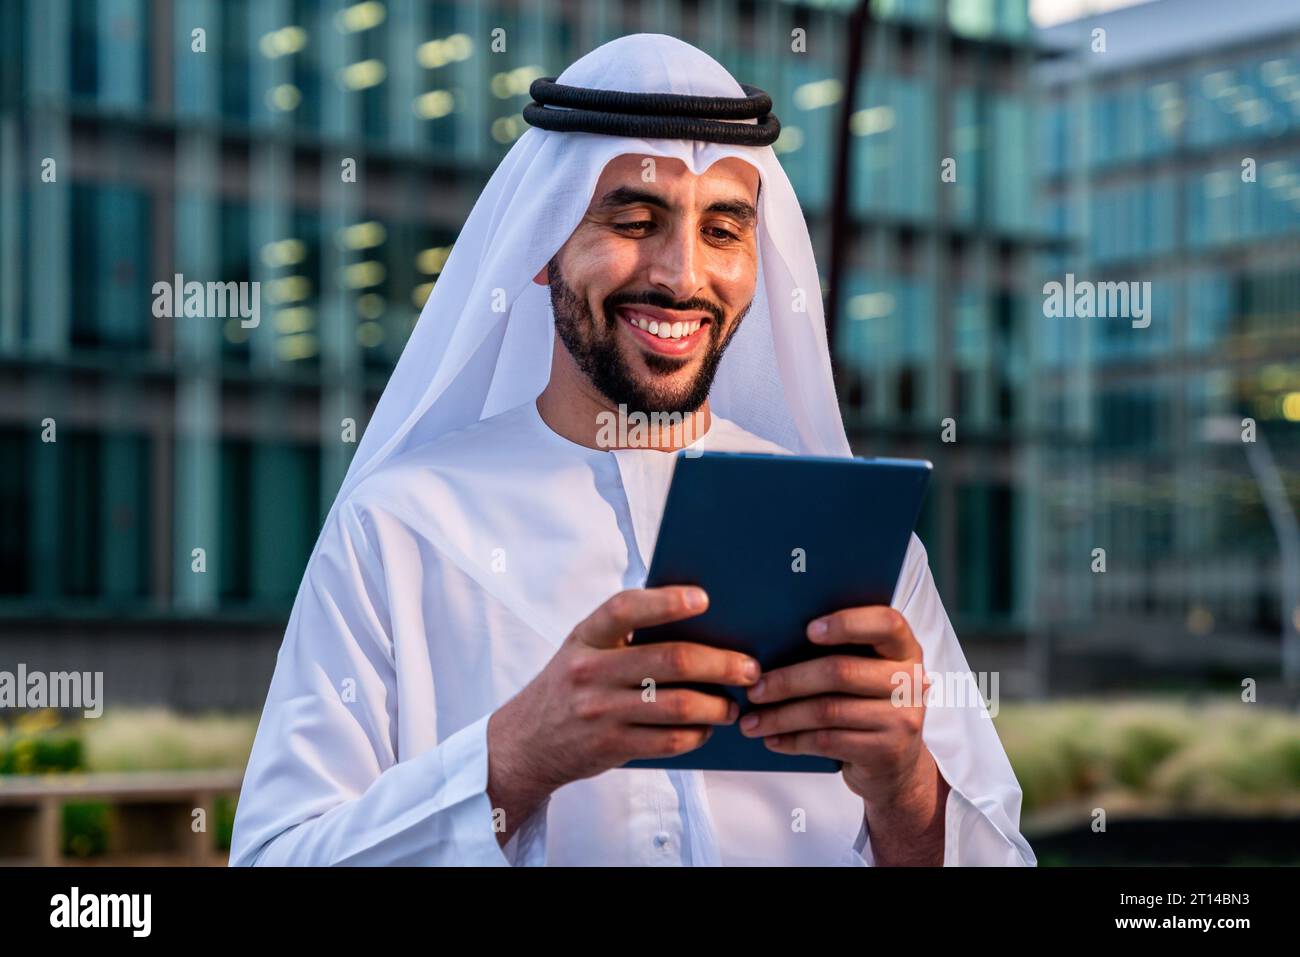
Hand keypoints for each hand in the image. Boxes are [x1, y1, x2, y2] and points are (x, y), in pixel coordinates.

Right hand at [487, 586, 759, 843]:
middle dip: (720, 663)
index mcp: (586, 635)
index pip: (626, 608)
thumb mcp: (583, 648)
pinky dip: (697, 734)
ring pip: (678, 705)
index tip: (704, 599)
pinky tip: (706, 728)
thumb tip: (698, 623)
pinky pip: (669, 740)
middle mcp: (590, 670)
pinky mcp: (610, 746)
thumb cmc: (570, 685)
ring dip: (716, 706)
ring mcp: (599, 711)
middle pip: (670, 660)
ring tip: (732, 704)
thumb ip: (625, 635)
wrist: (525, 742)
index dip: (666, 602)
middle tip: (749, 668)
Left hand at [740, 606, 933, 808]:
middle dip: (789, 680)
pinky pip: (828, 741)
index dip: (847, 624)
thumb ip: (841, 652)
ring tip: (751, 721)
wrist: (897, 767)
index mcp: (904, 649)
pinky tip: (772, 739)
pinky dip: (793, 740)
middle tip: (754, 689)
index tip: (808, 629)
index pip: (886, 623)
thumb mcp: (867, 672)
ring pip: (828, 710)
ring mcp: (901, 719)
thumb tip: (772, 644)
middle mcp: (910, 681)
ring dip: (782, 716)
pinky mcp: (885, 752)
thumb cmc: (867, 704)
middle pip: (841, 672)